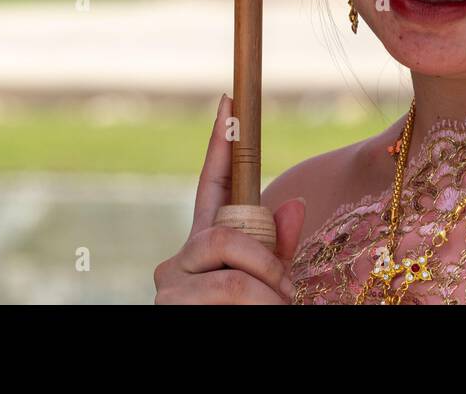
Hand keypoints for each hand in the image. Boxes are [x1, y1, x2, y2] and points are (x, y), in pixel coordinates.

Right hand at [153, 93, 306, 303]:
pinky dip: (259, 309)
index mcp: (203, 250)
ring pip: (231, 270)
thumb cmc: (252, 323)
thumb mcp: (273, 289)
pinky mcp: (170, 308)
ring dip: (266, 296)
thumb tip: (295, 204)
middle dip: (266, 262)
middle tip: (285, 295)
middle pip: (226, 233)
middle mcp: (177, 263)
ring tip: (275, 314)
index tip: (229, 99)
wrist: (224, 378)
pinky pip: (231, 293)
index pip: (211, 186)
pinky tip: (260, 319)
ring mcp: (170, 288)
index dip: (221, 142)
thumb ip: (279, 250)